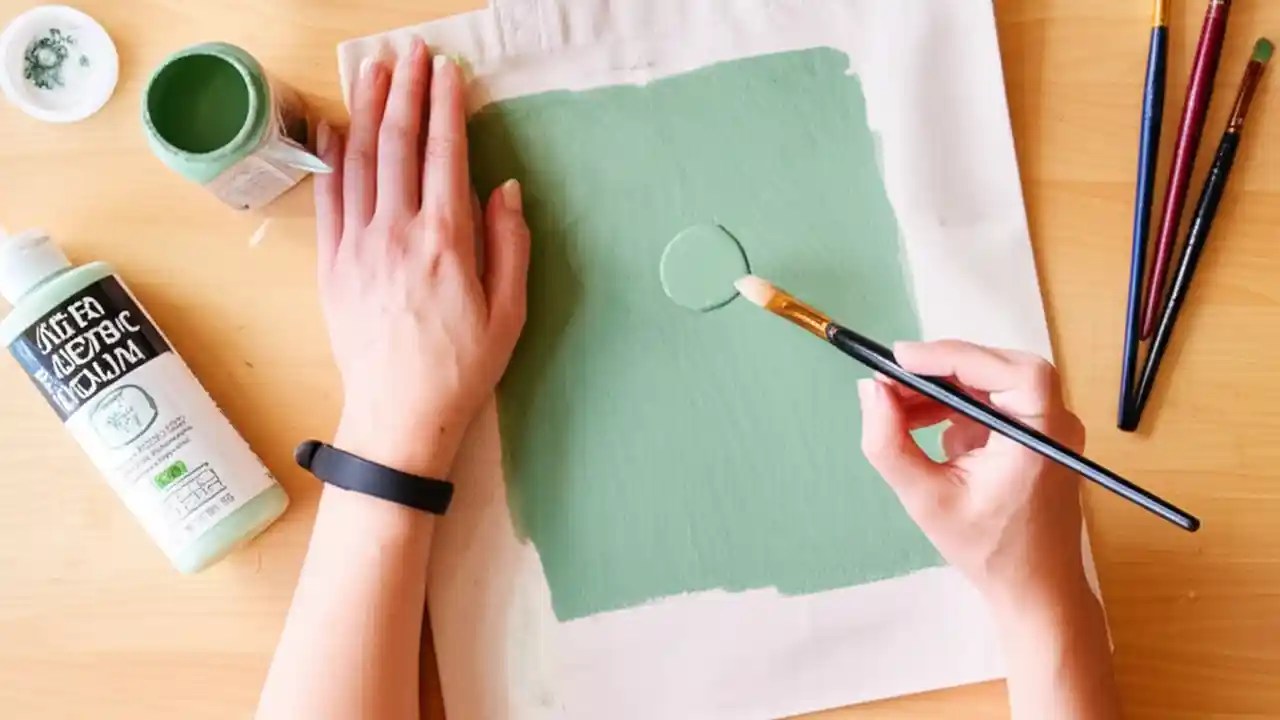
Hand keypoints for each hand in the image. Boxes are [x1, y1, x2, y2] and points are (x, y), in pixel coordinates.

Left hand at [312, 40, 529, 477]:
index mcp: (445, 241)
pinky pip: (329, 198)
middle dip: (406, 91)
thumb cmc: (463, 368)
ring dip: (366, 109)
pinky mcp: (332, 265)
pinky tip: (336, 128)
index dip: (446, 106)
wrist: (400, 415)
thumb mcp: (509, 312)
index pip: (445, 154)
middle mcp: (396, 233)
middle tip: (411, 53)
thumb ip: (510, 244)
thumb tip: (504, 188)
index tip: (448, 71)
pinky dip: (332, 157)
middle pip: (399, 144)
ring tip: (374, 70)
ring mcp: (357, 246)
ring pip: (359, 161)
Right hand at [857, 340, 1088, 610]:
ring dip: (941, 390)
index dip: (951, 355)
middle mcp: (1055, 422)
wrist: (1034, 589)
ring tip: (895, 410)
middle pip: (996, 369)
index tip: (899, 358)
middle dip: (939, 371)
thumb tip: (870, 389)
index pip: (1006, 370)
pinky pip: (990, 402)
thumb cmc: (990, 550)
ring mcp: (1048, 427)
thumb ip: (889, 443)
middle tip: (889, 383)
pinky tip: (920, 426)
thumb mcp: (925, 499)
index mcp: (1042, 435)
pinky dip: (954, 407)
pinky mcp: (1033, 434)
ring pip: (989, 383)